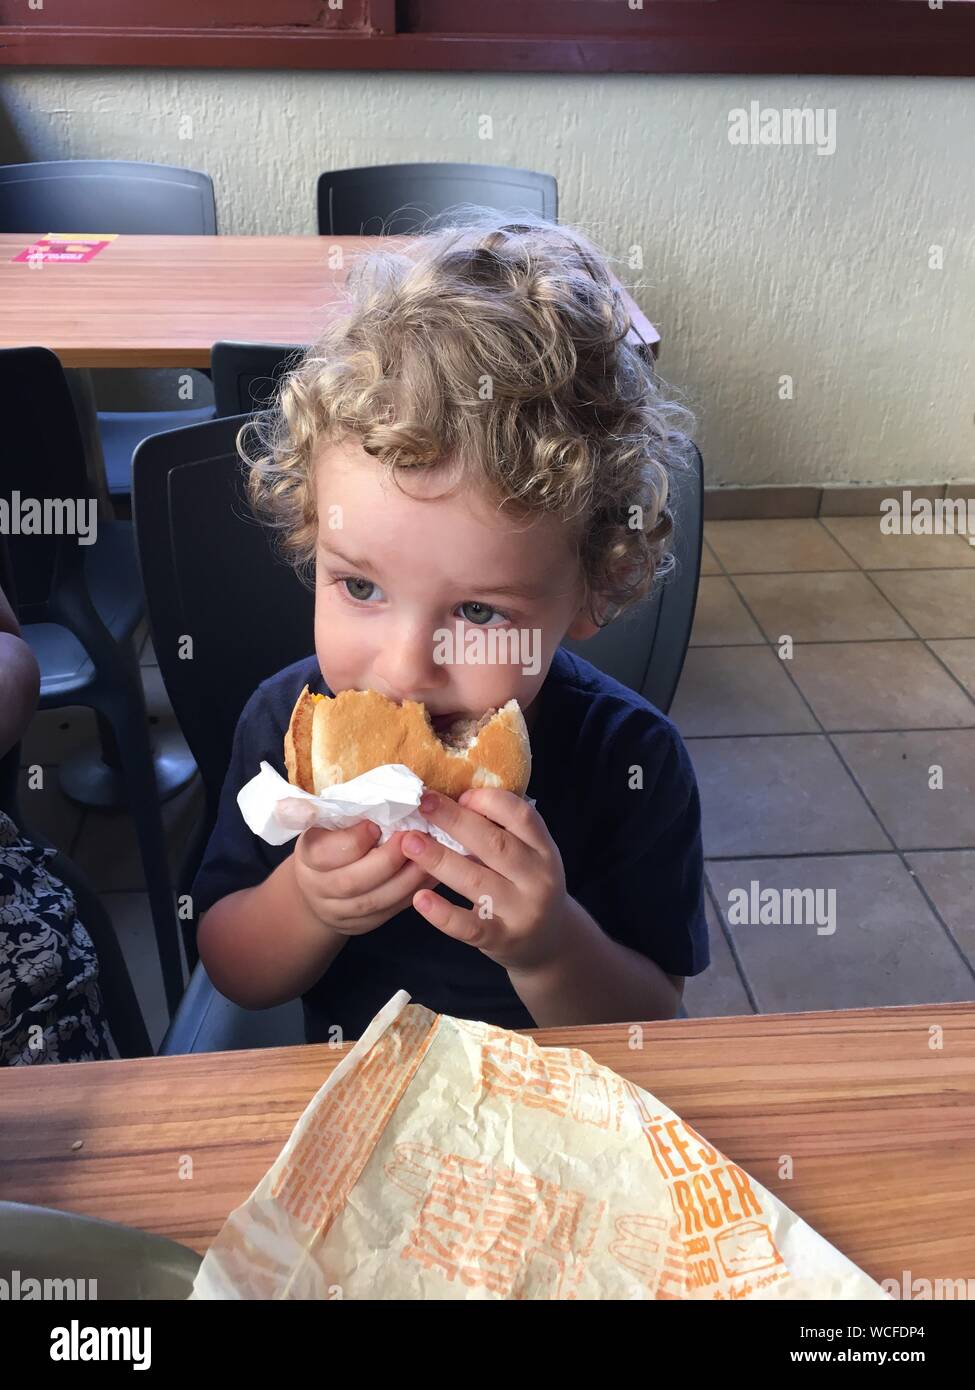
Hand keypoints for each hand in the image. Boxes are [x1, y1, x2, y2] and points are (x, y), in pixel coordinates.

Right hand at [294, 821, 437, 936]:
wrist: (319, 885)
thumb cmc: (331, 840)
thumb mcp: (329, 824)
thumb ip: (350, 815)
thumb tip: (389, 797)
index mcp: (307, 857)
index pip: (325, 853)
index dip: (354, 840)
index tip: (377, 824)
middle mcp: (318, 888)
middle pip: (352, 882)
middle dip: (388, 860)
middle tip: (415, 838)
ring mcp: (339, 912)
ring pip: (376, 901)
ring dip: (408, 878)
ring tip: (431, 856)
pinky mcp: (362, 925)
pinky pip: (391, 911)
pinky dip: (414, 891)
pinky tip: (432, 874)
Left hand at [400, 788, 568, 971]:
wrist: (549, 942)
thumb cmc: (526, 887)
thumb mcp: (529, 857)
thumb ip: (503, 832)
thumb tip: (454, 799)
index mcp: (545, 850)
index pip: (522, 816)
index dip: (489, 801)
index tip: (459, 794)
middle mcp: (538, 879)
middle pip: (495, 844)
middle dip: (455, 820)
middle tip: (423, 804)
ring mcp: (521, 911)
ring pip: (476, 881)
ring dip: (439, 859)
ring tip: (410, 842)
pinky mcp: (502, 939)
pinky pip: (469, 925)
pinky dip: (442, 913)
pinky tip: (419, 898)